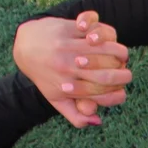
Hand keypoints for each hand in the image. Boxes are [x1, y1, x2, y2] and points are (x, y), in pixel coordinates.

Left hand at [12, 11, 131, 127]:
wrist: (25, 47)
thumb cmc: (44, 75)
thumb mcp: (56, 99)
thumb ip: (76, 115)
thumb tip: (98, 120)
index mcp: (69, 87)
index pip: (106, 95)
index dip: (117, 93)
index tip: (114, 89)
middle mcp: (69, 68)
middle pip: (109, 76)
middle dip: (122, 75)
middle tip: (120, 71)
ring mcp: (69, 47)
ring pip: (108, 50)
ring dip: (117, 54)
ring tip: (115, 55)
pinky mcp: (67, 29)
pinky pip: (93, 27)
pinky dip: (100, 31)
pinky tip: (96, 36)